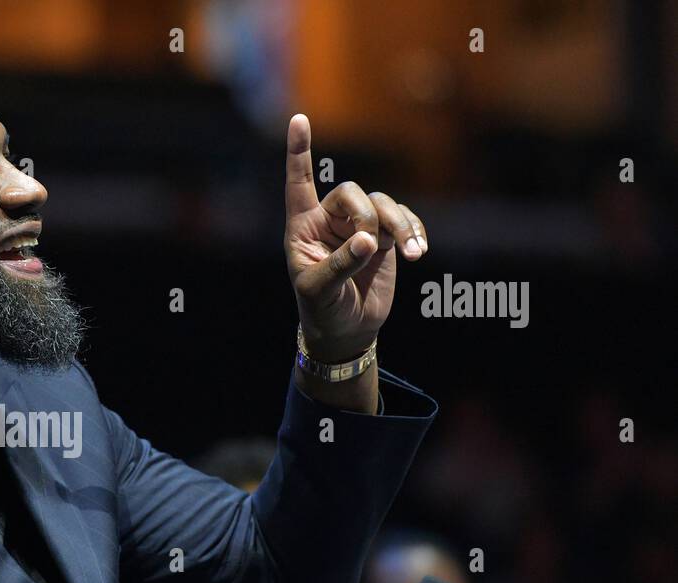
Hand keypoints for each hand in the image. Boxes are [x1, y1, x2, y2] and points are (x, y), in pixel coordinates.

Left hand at [283, 114, 428, 361]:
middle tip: (370, 245)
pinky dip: (413, 232)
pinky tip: (418, 253)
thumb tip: (369, 239)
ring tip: (410, 253)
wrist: (347, 329)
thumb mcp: (320, 291)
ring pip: (383, 204)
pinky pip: (402, 220)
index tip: (298, 119)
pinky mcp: (384, 237)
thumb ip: (340, 264)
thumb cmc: (322, 310)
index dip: (298, 152)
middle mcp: (330, 220)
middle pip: (352, 192)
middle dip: (366, 215)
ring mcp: (359, 227)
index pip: (299, 183)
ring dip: (399, 225)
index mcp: (303, 228)